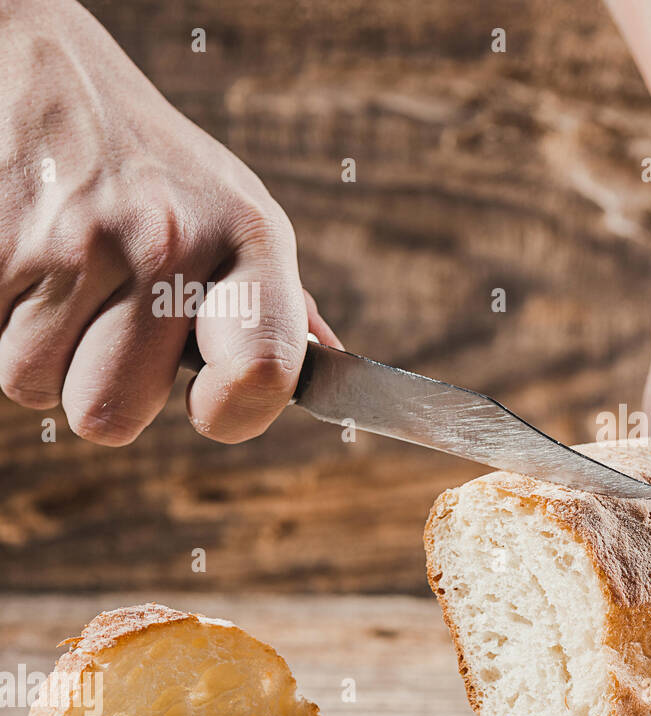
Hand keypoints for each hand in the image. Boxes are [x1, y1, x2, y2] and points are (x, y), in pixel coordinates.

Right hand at [0, 0, 338, 444]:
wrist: (44, 70)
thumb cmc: (156, 166)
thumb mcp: (237, 214)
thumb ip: (277, 301)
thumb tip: (326, 364)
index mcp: (247, 239)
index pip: (261, 372)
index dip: (235, 415)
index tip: (210, 405)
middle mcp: (168, 241)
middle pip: (110, 416)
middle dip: (101, 388)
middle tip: (109, 322)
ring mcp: (74, 242)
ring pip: (33, 386)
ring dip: (41, 350)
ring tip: (63, 279)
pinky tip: (25, 262)